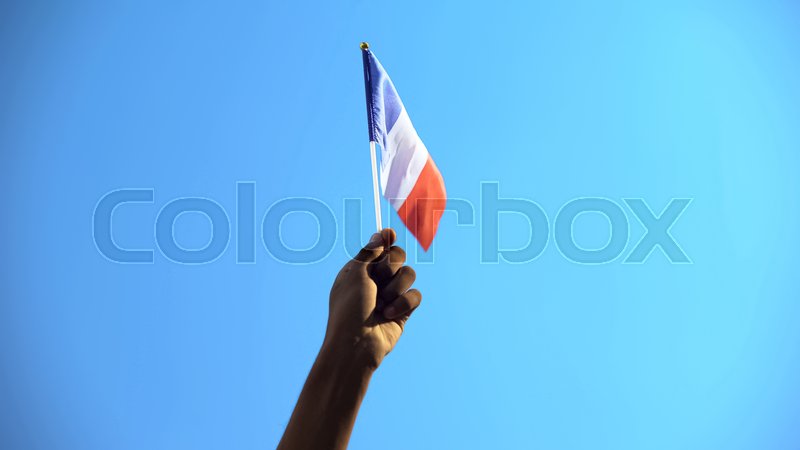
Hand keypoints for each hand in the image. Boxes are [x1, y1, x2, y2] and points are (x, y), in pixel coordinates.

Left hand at [324, 228, 421, 369]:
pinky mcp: (403, 310)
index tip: (390, 233)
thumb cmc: (350, 308)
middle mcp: (375, 281)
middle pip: (398, 257)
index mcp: (359, 270)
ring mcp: (390, 296)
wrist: (357, 344)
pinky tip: (389, 315)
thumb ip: (370, 253)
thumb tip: (380, 234)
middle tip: (381, 276)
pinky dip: (403, 303)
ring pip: (409, 274)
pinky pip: (415, 295)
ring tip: (383, 302)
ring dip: (396, 286)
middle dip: (392, 264)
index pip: (377, 249)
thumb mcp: (355, 274)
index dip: (385, 240)